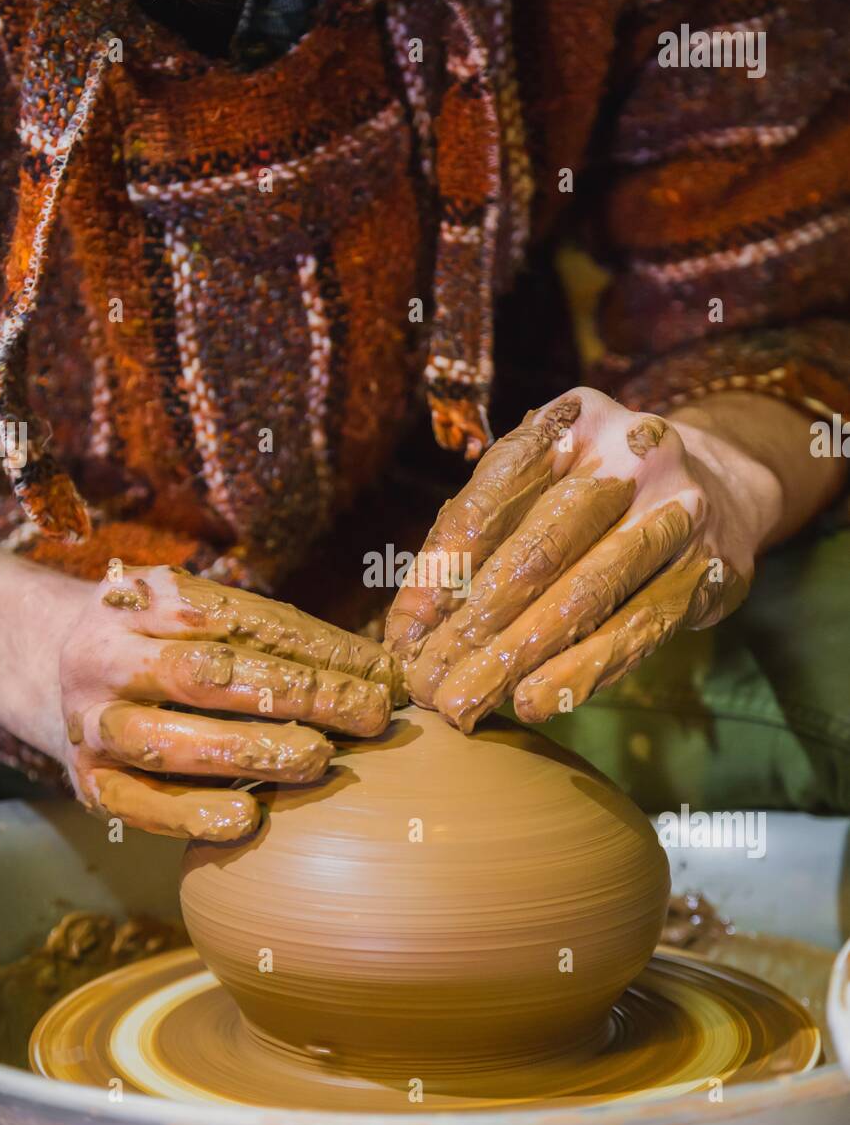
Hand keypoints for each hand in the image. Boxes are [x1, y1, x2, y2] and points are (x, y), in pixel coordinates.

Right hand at [0, 552, 401, 839]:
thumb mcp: (204, 614)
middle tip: (369, 713)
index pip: (239, 619)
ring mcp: (91, 721)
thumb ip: (275, 637)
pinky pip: (136, 805)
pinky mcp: (86, 781)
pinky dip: (191, 815)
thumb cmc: (167, 642)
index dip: (315, 646)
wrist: (53, 666)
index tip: (380, 671)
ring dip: (250, 752)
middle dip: (296, 693)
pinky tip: (248, 819)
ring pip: (167, 741)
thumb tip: (384, 675)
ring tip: (321, 758)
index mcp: (144, 599)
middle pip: (204, 674)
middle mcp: (107, 656)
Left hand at [386, 387, 787, 730]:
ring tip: (465, 704)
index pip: (490, 501)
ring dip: (517, 657)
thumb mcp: (539, 484)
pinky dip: (581, 670)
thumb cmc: (596, 494)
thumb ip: (478, 538)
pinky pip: (636, 629)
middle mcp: (631, 454)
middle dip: (472, 627)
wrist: (721, 485)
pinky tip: (533, 700)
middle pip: (538, 551)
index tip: (403, 636)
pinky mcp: (710, 568)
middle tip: (427, 686)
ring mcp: (679, 509)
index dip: (440, 572)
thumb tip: (411, 628)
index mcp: (572, 419)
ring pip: (586, 595)